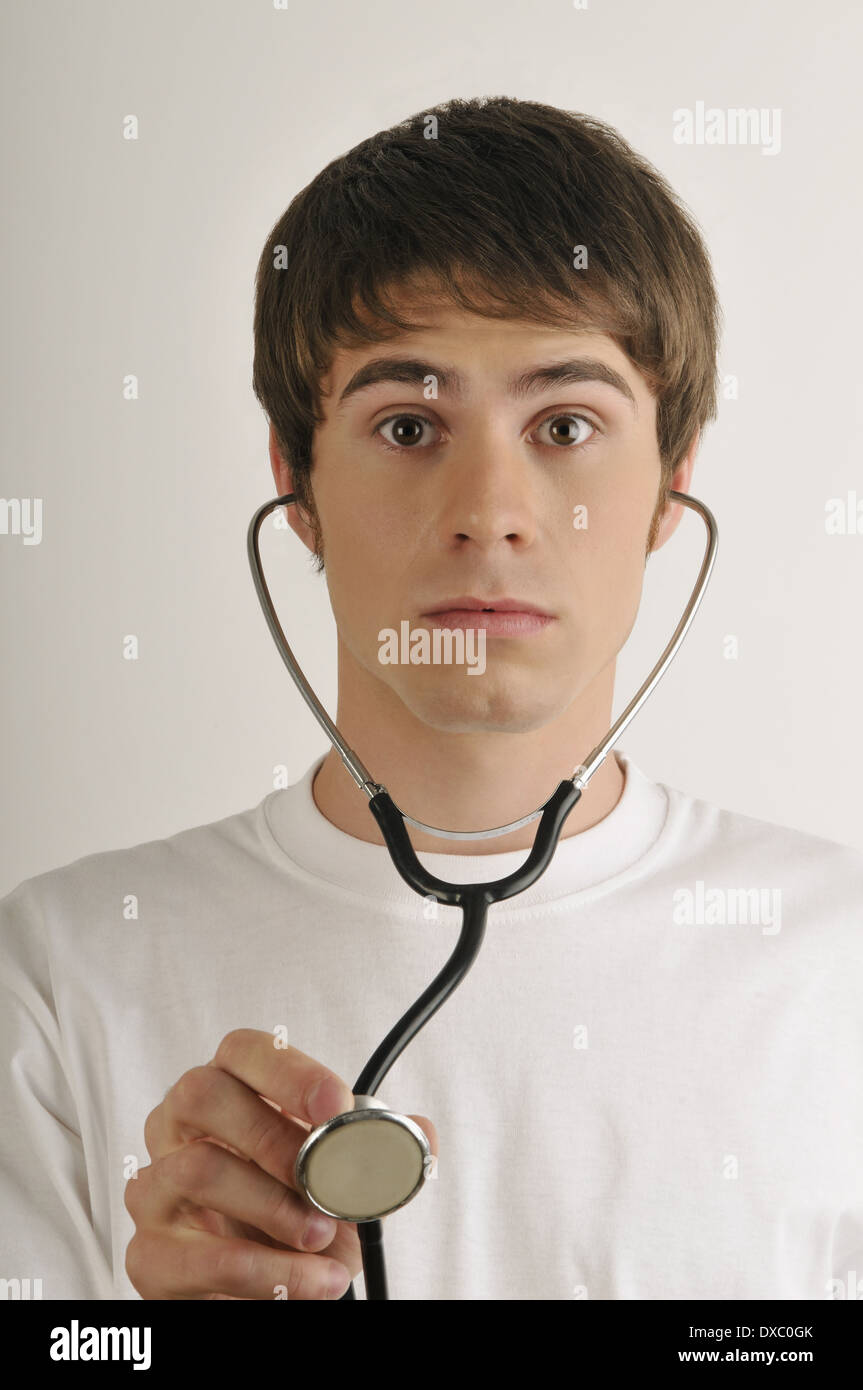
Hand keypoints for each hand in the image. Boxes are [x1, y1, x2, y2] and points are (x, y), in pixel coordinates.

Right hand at [124, 1027, 437, 1298]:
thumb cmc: (294, 1214)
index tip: (335, 1104)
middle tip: (321, 1182)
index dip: (288, 1071)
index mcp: (226, 1091)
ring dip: (273, 1209)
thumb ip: (378, 1151)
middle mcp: (179, 1127)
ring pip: (198, 1170)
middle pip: (203, 1095)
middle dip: (272, 1137)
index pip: (242, 1050)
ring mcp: (156, 1187)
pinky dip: (262, 1272)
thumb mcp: (343, 1180)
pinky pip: (196, 1256)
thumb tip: (421, 1132)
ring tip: (320, 1238)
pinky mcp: (149, 1253)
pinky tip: (305, 1280)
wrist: (267, 1288)